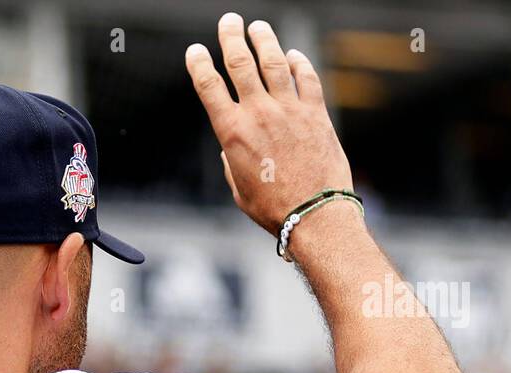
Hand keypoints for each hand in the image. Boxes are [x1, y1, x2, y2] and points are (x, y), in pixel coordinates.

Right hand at [185, 13, 352, 235]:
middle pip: (241, 63)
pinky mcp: (316, 113)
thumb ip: (233, 162)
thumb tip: (233, 150)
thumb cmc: (273, 208)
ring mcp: (290, 109)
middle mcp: (259, 113)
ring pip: (274, 62)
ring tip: (258, 27)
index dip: (199, 64)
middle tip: (229, 21)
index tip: (195, 51)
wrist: (314, 213)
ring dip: (265, 40)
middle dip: (231, 37)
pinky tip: (292, 55)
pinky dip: (299, 63)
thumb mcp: (239, 188)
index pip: (209, 87)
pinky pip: (307, 78)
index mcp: (232, 133)